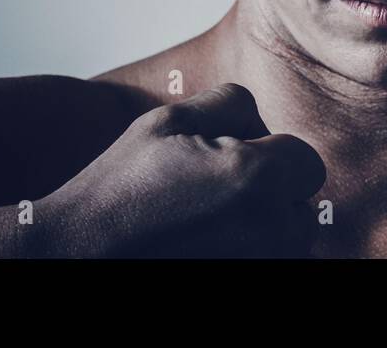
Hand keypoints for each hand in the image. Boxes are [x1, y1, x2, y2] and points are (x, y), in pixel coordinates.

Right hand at [39, 83, 324, 256]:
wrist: (80, 256)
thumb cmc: (122, 189)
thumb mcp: (170, 121)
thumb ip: (232, 103)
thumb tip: (262, 120)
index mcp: (261, 178)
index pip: (306, 158)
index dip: (268, 153)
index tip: (225, 163)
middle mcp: (275, 230)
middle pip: (303, 200)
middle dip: (272, 190)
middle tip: (213, 193)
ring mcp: (264, 266)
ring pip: (290, 235)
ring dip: (264, 224)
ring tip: (207, 221)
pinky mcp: (251, 284)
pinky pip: (270, 258)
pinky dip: (250, 248)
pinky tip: (207, 242)